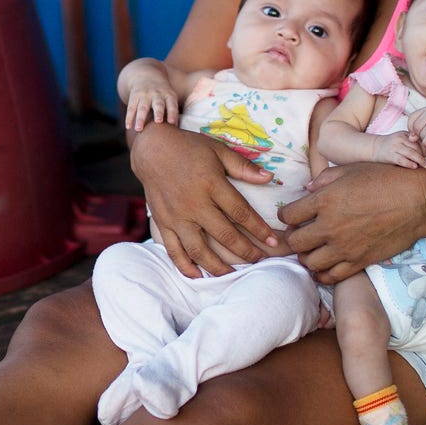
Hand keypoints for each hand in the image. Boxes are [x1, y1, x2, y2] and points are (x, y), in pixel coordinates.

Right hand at [123, 84, 179, 130]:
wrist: (146, 74)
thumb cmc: (162, 94)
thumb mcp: (170, 97)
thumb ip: (173, 112)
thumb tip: (179, 133)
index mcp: (168, 95)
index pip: (172, 105)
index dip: (172, 113)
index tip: (173, 123)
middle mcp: (157, 94)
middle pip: (158, 104)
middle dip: (158, 113)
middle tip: (158, 121)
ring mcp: (144, 95)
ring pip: (142, 107)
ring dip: (140, 118)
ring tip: (139, 129)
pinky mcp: (134, 96)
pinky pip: (131, 108)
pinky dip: (129, 118)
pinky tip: (128, 126)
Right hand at [130, 122, 277, 276]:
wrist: (151, 149)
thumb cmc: (189, 148)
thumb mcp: (218, 151)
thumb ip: (243, 167)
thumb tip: (269, 178)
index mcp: (211, 184)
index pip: (241, 213)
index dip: (260, 229)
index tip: (273, 242)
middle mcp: (194, 204)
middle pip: (224, 235)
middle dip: (246, 251)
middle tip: (261, 261)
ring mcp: (176, 216)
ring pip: (199, 249)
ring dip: (217, 266)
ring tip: (232, 274)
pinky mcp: (162, 223)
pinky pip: (174, 250)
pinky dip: (185, 266)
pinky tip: (198, 276)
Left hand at [282, 161, 425, 284]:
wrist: (418, 202)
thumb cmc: (385, 179)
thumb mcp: (351, 169)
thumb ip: (324, 179)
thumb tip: (306, 189)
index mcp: (324, 201)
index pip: (288, 215)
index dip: (286, 216)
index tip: (292, 215)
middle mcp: (329, 227)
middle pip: (295, 243)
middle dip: (294, 238)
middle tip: (301, 233)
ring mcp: (344, 248)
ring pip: (310, 262)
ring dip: (307, 256)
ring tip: (313, 249)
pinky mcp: (359, 262)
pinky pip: (331, 276)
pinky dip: (323, 273)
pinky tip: (325, 265)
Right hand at [371, 131, 425, 168]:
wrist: (374, 147)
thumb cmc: (390, 145)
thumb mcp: (400, 138)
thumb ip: (411, 142)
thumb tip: (425, 151)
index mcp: (404, 134)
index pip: (418, 141)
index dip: (425, 148)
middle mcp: (399, 139)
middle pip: (416, 147)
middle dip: (423, 155)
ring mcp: (394, 147)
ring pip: (411, 153)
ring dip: (420, 160)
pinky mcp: (390, 155)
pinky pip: (402, 160)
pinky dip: (409, 163)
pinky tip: (414, 166)